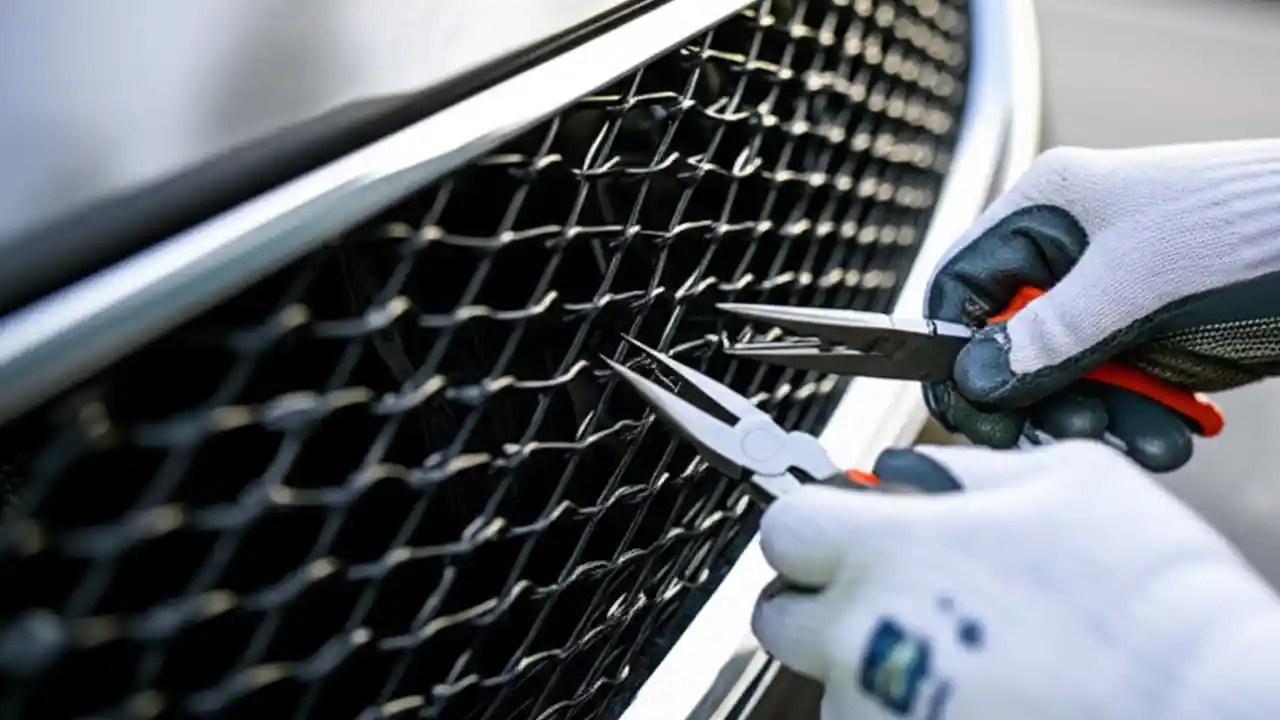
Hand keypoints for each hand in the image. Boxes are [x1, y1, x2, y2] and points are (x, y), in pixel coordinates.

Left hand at [751, 441, 1279, 719]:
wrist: (1203, 707)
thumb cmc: (1143, 590)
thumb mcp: (1061, 476)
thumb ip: (959, 472)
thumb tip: (904, 476)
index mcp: (885, 551)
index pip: (784, 528)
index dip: (814, 522)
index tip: (846, 529)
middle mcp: (860, 637)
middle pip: (778, 615)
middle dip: (820, 599)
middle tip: (884, 593)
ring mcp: (877, 709)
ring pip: (828, 680)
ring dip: (868, 660)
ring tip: (958, 651)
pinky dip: (903, 708)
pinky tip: (974, 693)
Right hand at [924, 139, 1279, 470]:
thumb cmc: (1265, 230)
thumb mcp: (1143, 287)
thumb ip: (1047, 337)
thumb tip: (970, 378)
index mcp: (1051, 210)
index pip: (961, 287)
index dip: (958, 351)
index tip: (979, 409)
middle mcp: (1073, 252)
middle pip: (1007, 345)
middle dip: (1037, 399)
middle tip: (1068, 430)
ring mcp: (1116, 296)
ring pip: (1062, 381)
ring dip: (1096, 421)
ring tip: (1142, 440)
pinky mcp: (1155, 336)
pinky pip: (1116, 394)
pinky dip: (1136, 424)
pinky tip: (1170, 436)